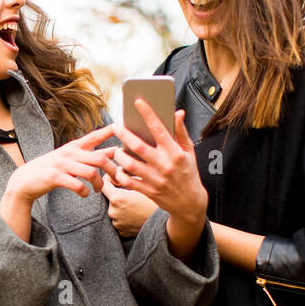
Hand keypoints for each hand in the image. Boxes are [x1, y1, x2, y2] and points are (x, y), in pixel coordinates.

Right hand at [4, 123, 120, 203]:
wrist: (25, 180)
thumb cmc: (51, 170)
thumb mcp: (69, 158)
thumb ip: (89, 155)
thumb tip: (113, 151)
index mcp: (73, 147)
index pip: (94, 136)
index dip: (109, 132)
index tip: (122, 128)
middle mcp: (69, 153)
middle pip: (100, 158)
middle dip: (112, 169)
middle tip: (116, 179)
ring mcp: (62, 164)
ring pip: (91, 172)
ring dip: (99, 184)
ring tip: (98, 189)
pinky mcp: (55, 177)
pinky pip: (77, 185)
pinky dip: (84, 192)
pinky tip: (84, 194)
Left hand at [101, 175, 157, 237]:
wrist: (165, 222)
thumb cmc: (156, 201)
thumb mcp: (143, 185)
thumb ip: (128, 177)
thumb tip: (120, 171)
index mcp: (117, 198)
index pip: (103, 184)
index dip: (110, 178)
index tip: (117, 177)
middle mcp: (113, 211)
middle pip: (110, 197)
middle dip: (117, 192)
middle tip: (131, 190)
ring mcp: (117, 222)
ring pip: (115, 208)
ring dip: (121, 204)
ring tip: (136, 203)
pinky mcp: (121, 231)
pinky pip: (120, 219)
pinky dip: (125, 215)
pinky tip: (136, 213)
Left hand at [107, 101, 206, 257]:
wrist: (190, 203)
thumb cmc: (189, 173)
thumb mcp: (189, 152)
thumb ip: (181, 132)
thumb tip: (178, 112)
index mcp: (175, 153)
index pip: (159, 129)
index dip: (148, 114)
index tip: (138, 102)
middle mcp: (164, 165)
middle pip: (139, 146)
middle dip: (124, 134)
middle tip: (115, 126)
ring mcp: (155, 179)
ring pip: (130, 164)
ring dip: (119, 155)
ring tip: (116, 149)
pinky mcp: (148, 191)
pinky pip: (128, 181)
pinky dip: (120, 174)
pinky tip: (118, 168)